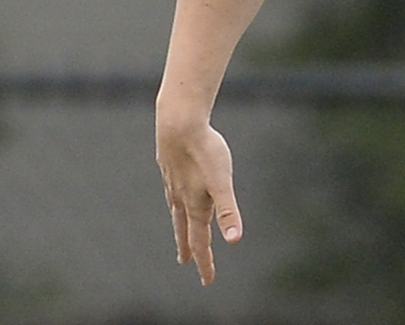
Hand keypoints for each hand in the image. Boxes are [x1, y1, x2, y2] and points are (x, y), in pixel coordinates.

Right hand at [156, 118, 242, 284]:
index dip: (205, 263)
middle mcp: (181, 198)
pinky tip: (175, 193)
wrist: (179, 123)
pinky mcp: (169, 167)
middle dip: (188, 248)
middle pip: (185, 230)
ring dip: (179, 225)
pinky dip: (174, 201)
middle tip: (185, 262)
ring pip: (176, 210)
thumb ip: (228, 211)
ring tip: (179, 231)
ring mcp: (173, 182)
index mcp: (196, 206)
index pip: (201, 242)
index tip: (208, 281)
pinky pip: (171, 190)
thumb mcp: (222, 182)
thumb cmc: (204, 152)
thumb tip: (235, 240)